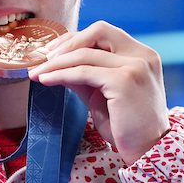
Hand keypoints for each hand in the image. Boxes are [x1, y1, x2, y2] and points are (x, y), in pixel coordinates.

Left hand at [27, 21, 169, 164]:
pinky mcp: (124, 80)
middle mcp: (142, 55)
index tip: (52, 51)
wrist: (147, 151)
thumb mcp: (102, 94)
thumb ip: (85, 75)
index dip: (75, 39)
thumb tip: (56, 64)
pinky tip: (46, 80)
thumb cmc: (126, 126)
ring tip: (36, 73)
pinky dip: (60, 74)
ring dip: (55, 62)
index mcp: (141, 55)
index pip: (104, 33)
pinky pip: (83, 72)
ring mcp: (135, 66)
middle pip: (98, 31)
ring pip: (85, 53)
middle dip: (66, 43)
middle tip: (43, 58)